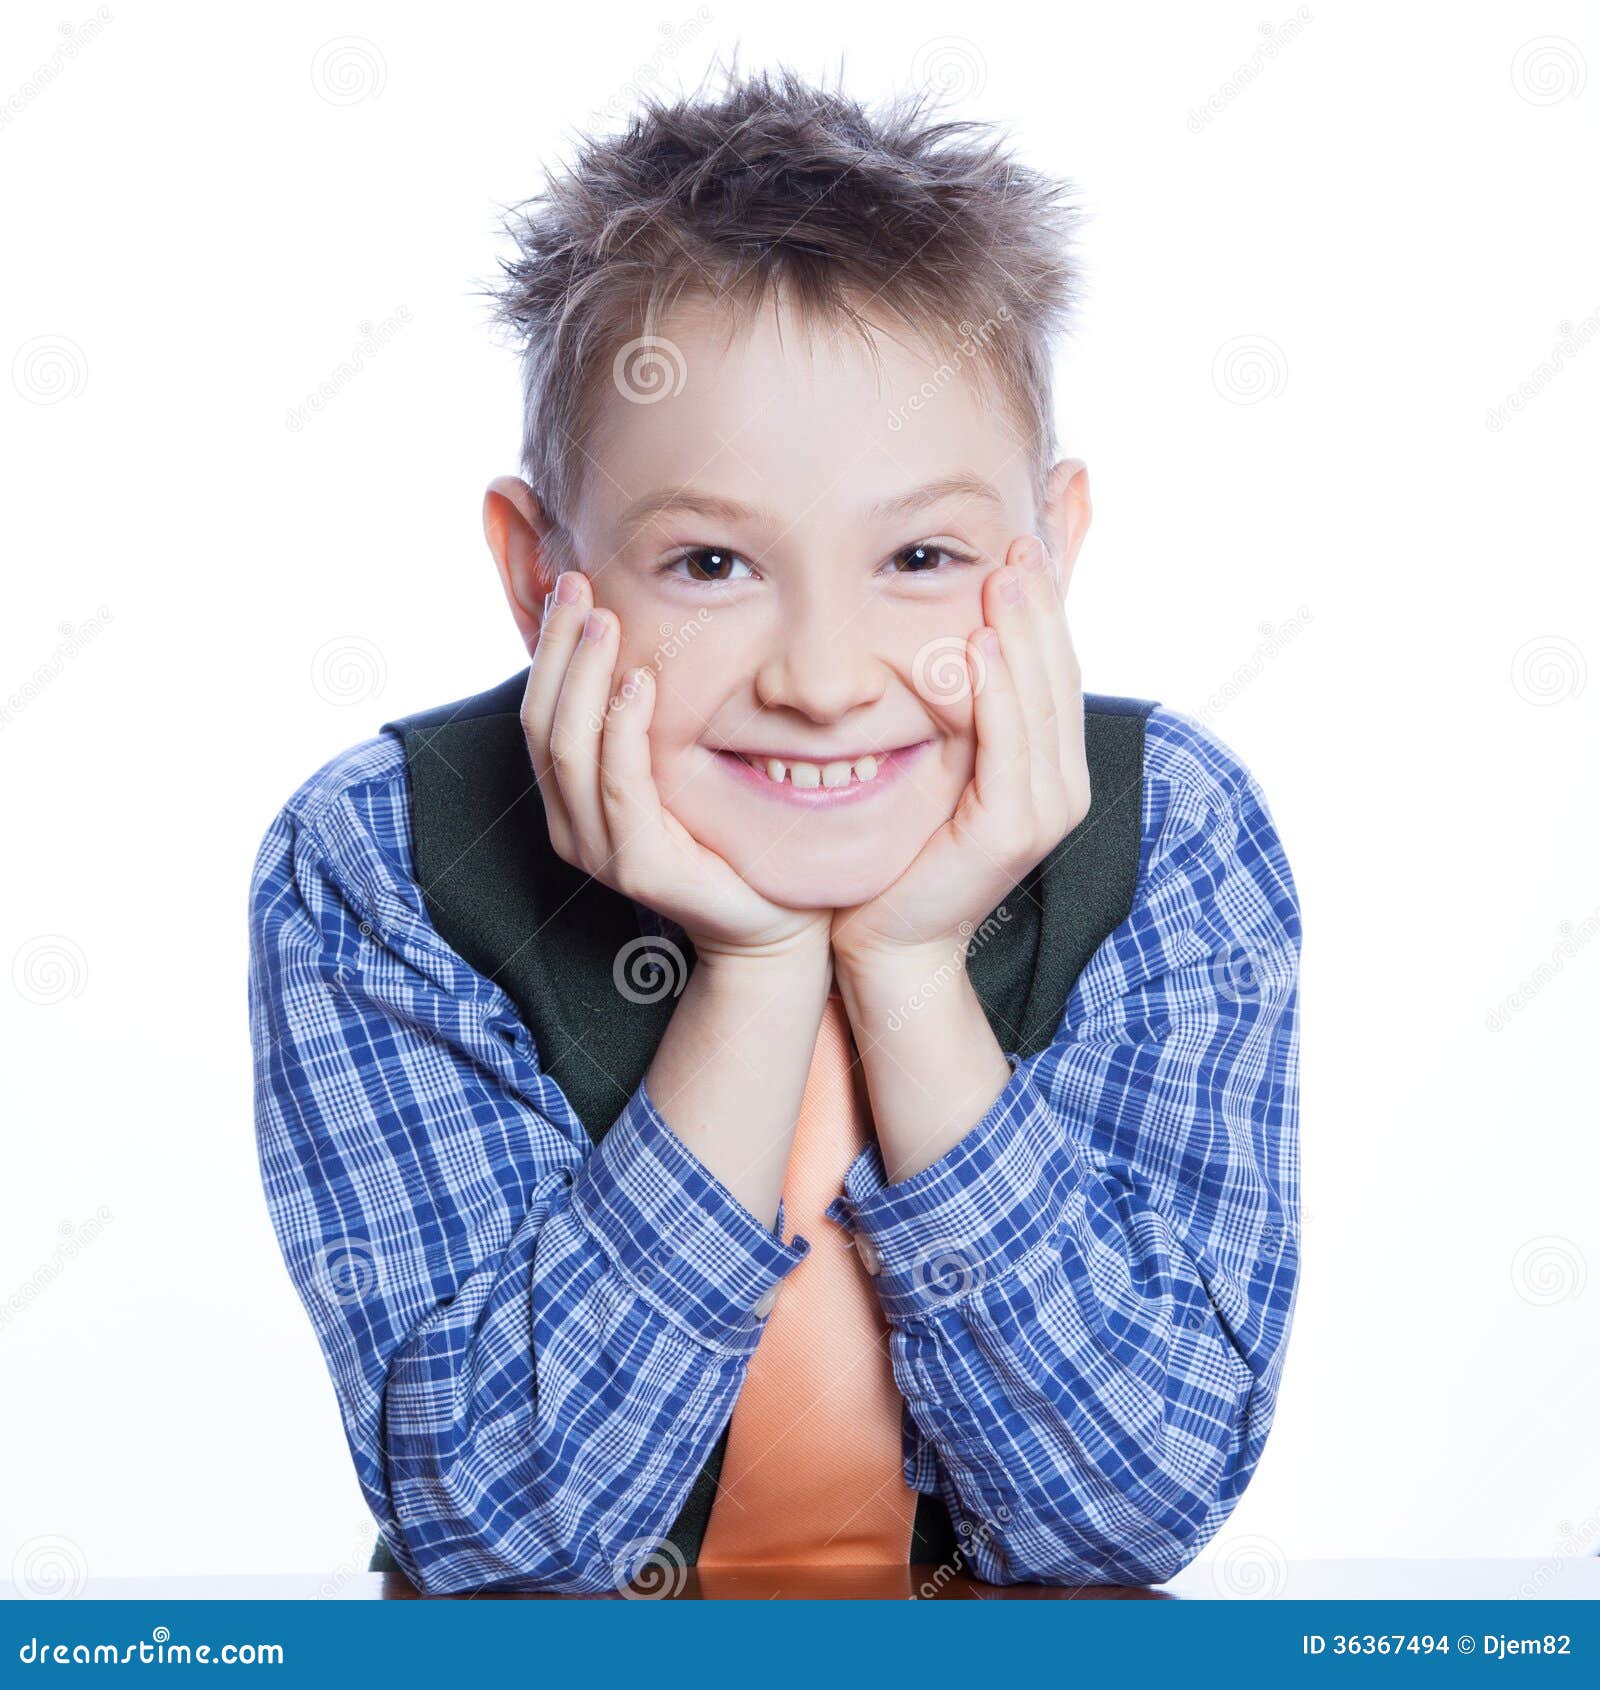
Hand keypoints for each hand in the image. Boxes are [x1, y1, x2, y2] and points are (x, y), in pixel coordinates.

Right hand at [523, 570, 831, 962]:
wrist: (772, 922)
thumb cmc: (731, 839)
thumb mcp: (679, 771)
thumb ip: (649, 725)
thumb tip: (646, 640)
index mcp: (574, 801)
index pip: (542, 713)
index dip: (550, 649)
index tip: (569, 587)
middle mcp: (573, 826)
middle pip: (543, 722)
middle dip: (559, 648)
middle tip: (579, 585)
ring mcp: (599, 850)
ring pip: (569, 748)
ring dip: (586, 676)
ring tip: (606, 619)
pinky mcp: (637, 866)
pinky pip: (619, 784)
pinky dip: (624, 728)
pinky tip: (639, 681)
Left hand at [831, 534, 1090, 972]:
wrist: (888, 937)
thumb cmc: (905, 849)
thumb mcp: (939, 763)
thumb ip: (957, 708)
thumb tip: (954, 641)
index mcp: (1050, 766)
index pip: (1053, 671)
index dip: (1044, 608)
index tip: (1022, 546)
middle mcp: (1061, 785)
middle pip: (1056, 676)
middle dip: (1041, 606)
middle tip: (1019, 542)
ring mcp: (1044, 810)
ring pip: (1038, 702)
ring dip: (1024, 634)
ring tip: (1006, 575)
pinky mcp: (1011, 831)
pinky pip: (1009, 747)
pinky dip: (997, 695)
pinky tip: (981, 649)